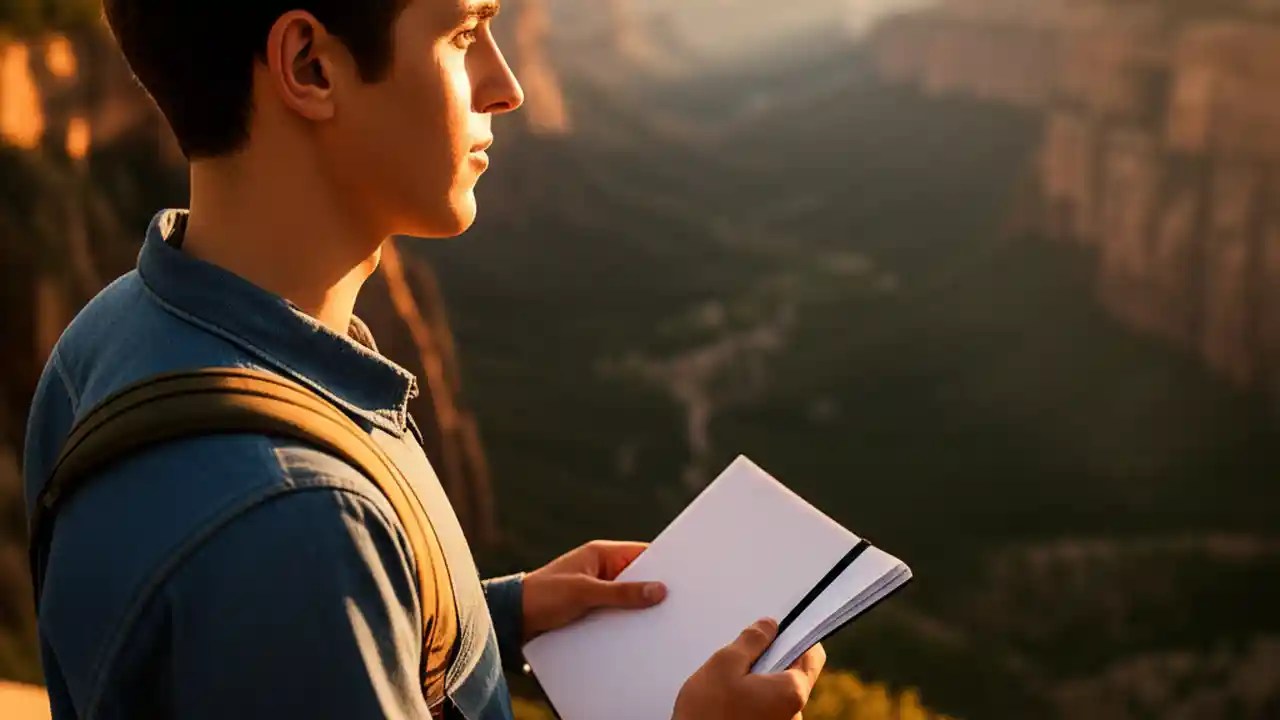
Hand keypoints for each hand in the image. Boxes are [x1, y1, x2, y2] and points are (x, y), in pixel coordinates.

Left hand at [522, 540, 666, 641]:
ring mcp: (596, 589)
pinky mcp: (590, 609)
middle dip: (653, 589)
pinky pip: (616, 612)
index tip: (684, 574)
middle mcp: (600, 569)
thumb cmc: (543, 595)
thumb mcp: (585, 593)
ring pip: (628, 597)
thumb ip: (622, 592)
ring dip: (638, 608)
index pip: (641, 554)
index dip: (663, 563)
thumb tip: (659, 590)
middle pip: (637, 577)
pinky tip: (638, 631)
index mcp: (600, 554)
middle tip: (678, 601)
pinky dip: (626, 619)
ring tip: (660, 620)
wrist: (512, 619)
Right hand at [673, 618, 826, 719]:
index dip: (794, 637)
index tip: (775, 631)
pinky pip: (766, 710)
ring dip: (758, 683)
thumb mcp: (724, 665)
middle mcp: (795, 714)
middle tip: (740, 660)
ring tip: (728, 685)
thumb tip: (769, 627)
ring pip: (777, 693)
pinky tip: (727, 702)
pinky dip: (751, 701)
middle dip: (769, 661)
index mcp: (792, 692)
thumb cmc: (707, 715)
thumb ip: (751, 641)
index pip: (812, 655)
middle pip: (792, 674)